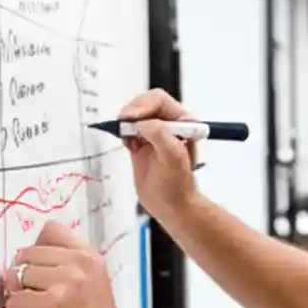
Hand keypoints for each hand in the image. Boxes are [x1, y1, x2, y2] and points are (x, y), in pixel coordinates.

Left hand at [2, 220, 136, 307]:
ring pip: (15, 280)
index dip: (37, 255)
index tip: (43, 277)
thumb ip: (61, 273)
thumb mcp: (89, 293)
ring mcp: (63, 284)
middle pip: (25, 256)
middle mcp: (79, 266)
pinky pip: (12, 307)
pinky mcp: (45, 306)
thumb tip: (14, 270)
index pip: (50, 232)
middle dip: (27, 284)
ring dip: (22, 306)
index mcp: (91, 260)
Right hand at [118, 89, 199, 214]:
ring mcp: (154, 134)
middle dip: (132, 111)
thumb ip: (160, 135)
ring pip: (134, 116)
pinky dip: (123, 133)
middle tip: (123, 125)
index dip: (143, 105)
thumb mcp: (173, 158)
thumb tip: (142, 123)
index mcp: (183, 122)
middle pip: (144, 104)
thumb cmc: (177, 185)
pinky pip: (128, 129)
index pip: (159, 101)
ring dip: (126, 122)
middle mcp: (169, 124)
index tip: (132, 117)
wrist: (171, 206)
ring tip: (127, 138)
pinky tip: (128, 145)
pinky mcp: (141, 144)